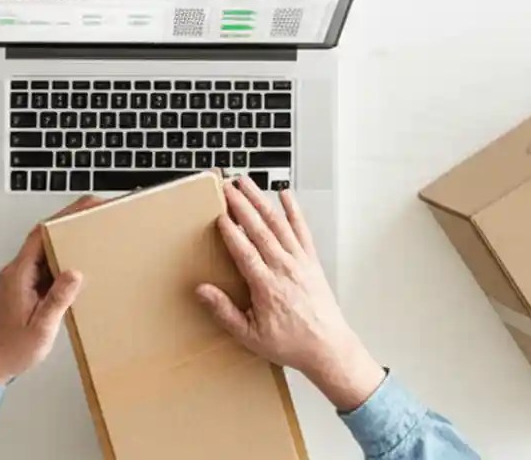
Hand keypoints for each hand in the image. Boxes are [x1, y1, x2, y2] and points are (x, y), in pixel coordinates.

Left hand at [0, 196, 96, 385]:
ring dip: (66, 243)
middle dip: (69, 223)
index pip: (41, 234)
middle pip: (44, 237)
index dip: (63, 217)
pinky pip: (43, 267)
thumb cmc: (11, 350)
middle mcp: (15, 272)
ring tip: (91, 235)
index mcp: (18, 275)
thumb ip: (57, 299)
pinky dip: (60, 261)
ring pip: (44, 252)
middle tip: (94, 213)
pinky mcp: (22, 288)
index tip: (84, 205)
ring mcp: (18, 279)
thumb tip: (74, 272)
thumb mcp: (40, 328)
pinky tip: (77, 266)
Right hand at [195, 178, 385, 411]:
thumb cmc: (290, 344)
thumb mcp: (250, 336)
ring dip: (261, 200)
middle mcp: (284, 268)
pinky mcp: (311, 261)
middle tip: (227, 186)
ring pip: (278, 223)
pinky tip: (285, 194)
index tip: (218, 214)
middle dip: (241, 205)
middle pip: (259, 229)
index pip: (244, 251)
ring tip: (246, 183)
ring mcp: (300, 261)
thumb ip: (225, 312)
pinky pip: (302, 230)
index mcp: (266, 286)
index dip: (230, 231)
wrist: (328, 348)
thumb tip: (202, 291)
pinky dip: (294, 211)